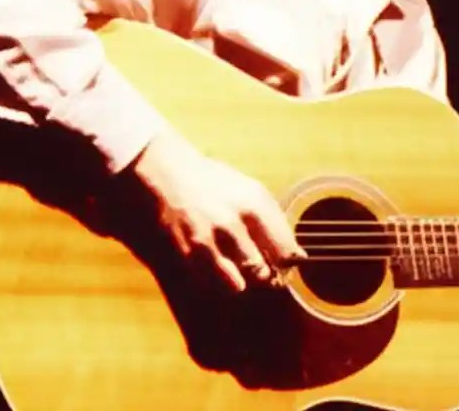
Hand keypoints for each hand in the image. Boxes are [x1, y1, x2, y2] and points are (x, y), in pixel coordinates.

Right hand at [129, 128, 305, 291]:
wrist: (163, 174)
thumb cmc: (213, 183)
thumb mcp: (250, 192)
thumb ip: (273, 223)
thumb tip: (295, 256)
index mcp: (255, 205)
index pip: (286, 251)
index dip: (289, 264)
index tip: (286, 265)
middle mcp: (233, 224)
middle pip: (263, 272)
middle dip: (265, 277)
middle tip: (262, 271)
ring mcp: (207, 241)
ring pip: (237, 284)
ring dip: (240, 281)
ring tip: (238, 268)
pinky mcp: (184, 254)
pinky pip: (209, 282)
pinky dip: (215, 281)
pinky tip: (214, 265)